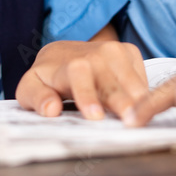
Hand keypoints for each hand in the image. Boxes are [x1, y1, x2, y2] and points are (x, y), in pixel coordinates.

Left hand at [16, 40, 147, 120]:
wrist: (63, 52)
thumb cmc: (48, 77)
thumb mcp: (31, 88)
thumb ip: (37, 98)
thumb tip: (51, 110)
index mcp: (69, 64)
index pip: (78, 76)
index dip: (87, 96)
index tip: (94, 116)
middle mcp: (94, 54)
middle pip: (111, 84)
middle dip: (122, 103)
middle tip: (132, 124)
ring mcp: (115, 50)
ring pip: (131, 82)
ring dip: (138, 103)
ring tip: (142, 123)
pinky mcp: (129, 51)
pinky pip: (142, 79)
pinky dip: (143, 96)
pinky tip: (139, 110)